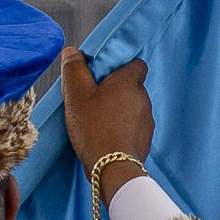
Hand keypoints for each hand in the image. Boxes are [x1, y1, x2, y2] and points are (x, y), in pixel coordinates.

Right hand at [59, 48, 153, 201]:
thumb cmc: (93, 128)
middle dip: (116, 91)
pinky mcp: (145, 139)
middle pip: (132, 86)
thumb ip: (74, 70)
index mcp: (128, 82)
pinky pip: (133, 127)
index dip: (121, 66)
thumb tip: (72, 52)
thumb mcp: (76, 95)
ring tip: (98, 122)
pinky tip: (106, 137)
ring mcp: (147, 120)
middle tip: (94, 100)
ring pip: (132, 107)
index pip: (136, 63)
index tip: (103, 75)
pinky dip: (122, 128)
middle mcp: (143, 97)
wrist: (112, 167)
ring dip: (119, 111)